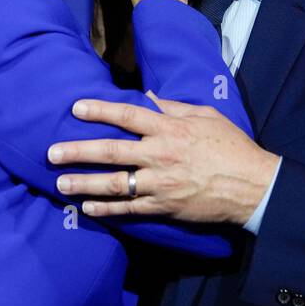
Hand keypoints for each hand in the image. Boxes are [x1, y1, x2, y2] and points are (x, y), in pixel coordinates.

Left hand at [48, 93, 280, 224]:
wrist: (253, 185)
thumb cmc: (232, 146)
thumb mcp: (206, 116)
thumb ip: (174, 106)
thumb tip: (148, 96)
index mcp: (169, 128)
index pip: (127, 115)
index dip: (99, 110)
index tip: (75, 108)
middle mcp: (160, 155)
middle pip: (110, 151)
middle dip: (77, 151)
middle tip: (51, 153)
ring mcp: (160, 183)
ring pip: (113, 184)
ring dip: (83, 183)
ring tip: (60, 183)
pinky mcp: (164, 206)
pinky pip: (128, 209)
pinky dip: (106, 209)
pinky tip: (87, 207)